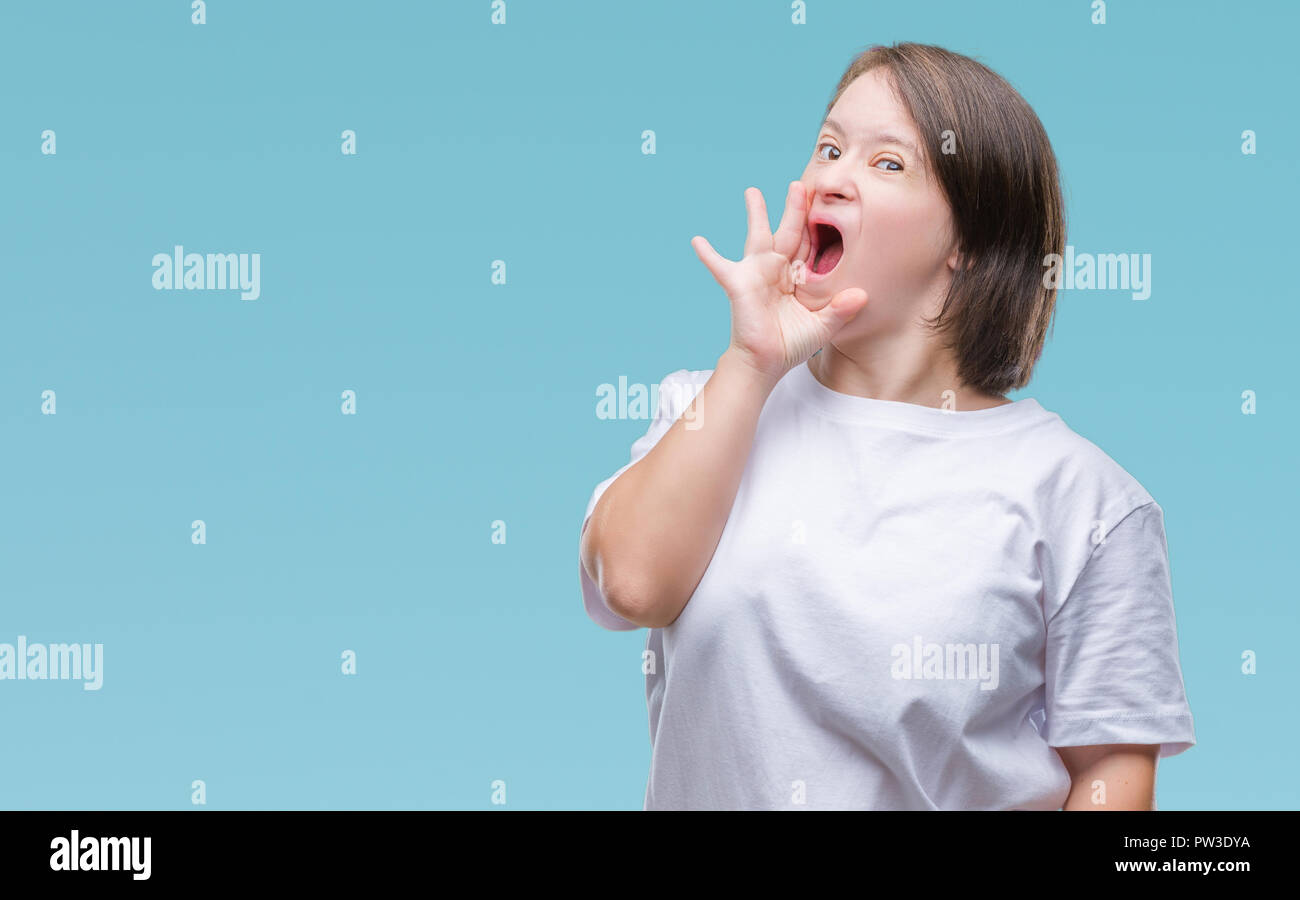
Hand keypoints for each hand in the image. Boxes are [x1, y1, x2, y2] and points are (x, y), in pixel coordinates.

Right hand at [691, 181, 868, 382]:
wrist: (765, 363)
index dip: (816, 223)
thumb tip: (862, 295)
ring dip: (756, 213)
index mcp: (799, 276)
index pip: (810, 244)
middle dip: (794, 208)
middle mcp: (778, 269)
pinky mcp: (739, 284)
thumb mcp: (823, 326)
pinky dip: (708, 255)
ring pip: (758, 236)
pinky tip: (697, 240)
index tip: (826, 200)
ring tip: (752, 191)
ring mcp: (757, 274)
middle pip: (788, 231)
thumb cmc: (791, 344)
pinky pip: (720, 267)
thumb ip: (841, 310)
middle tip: (798, 184)